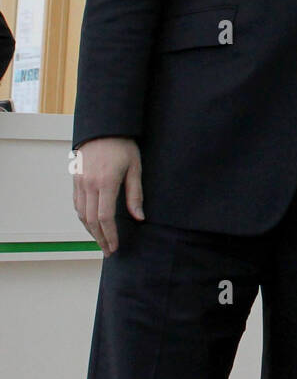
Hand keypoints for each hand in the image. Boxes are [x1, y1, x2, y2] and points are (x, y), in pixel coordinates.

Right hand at [72, 137, 143, 255]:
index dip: (110, 235)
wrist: (104, 127)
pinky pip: (77, 205)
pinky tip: (92, 224)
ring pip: (82, 214)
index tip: (115, 247)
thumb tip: (139, 217)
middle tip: (108, 251)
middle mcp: (89, 184)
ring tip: (102, 241)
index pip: (105, 217)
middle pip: (91, 220)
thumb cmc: (123, 145)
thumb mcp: (135, 167)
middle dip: (100, 238)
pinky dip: (84, 218)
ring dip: (91, 231)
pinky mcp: (76, 180)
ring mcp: (80, 183)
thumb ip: (135, 193)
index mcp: (106, 182)